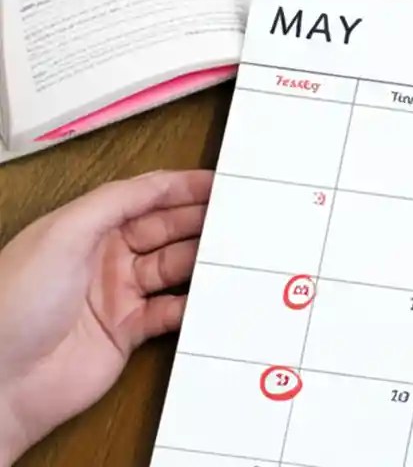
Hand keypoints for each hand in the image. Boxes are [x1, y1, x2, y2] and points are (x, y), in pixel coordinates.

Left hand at [0, 170, 212, 464]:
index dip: (180, 188)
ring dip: (202, 259)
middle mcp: (103, 256)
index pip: (143, 198)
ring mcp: (117, 294)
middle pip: (164, 229)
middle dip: (200, 219)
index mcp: (85, 227)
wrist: (1, 379)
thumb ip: (114, 203)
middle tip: (239, 215)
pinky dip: (195, 304)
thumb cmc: (18, 302)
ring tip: (234, 251)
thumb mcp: (63, 234)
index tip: (219, 183)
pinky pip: (173, 311)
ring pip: (173, 267)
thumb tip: (160, 182)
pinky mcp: (129, 331)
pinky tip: (214, 296)